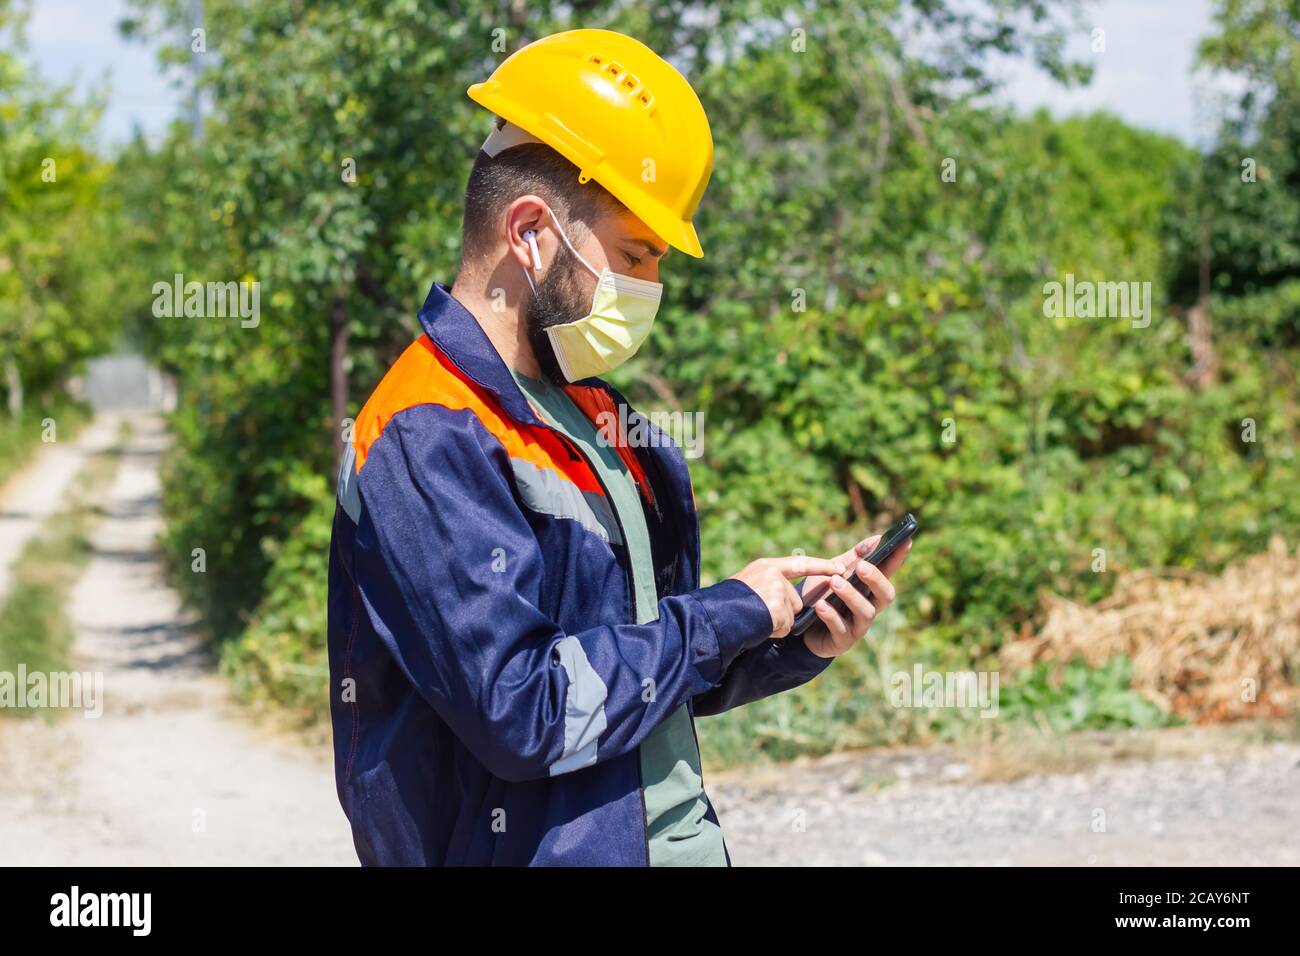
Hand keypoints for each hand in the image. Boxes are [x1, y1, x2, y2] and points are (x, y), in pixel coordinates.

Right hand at [729, 555, 847, 638]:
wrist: (714, 618)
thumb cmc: (725, 606)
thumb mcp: (747, 586)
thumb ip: (767, 585)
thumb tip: (787, 598)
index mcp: (764, 566)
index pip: (799, 564)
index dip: (820, 566)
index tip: (840, 568)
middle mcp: (771, 574)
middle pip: (794, 598)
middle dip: (783, 612)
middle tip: (758, 613)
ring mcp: (775, 590)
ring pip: (791, 613)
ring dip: (777, 622)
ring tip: (756, 619)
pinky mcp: (777, 607)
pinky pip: (785, 626)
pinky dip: (774, 631)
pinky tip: (759, 626)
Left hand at [800, 535, 911, 658]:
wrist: (799, 625)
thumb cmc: (821, 595)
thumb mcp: (833, 572)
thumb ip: (853, 558)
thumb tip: (877, 538)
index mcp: (870, 589)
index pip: (889, 572)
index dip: (898, 558)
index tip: (907, 541)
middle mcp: (870, 608)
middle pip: (885, 595)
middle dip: (876, 580)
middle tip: (862, 566)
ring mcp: (858, 626)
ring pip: (865, 612)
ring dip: (850, 595)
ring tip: (834, 582)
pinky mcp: (842, 642)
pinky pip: (840, 629)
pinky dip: (831, 616)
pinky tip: (820, 605)